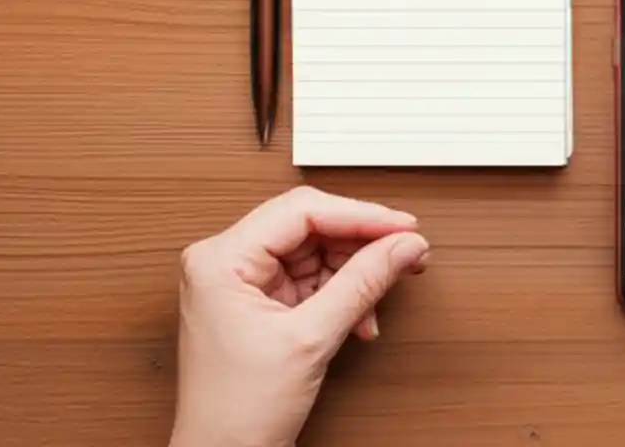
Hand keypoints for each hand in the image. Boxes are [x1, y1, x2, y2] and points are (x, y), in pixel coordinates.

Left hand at [170, 186, 428, 446]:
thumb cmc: (237, 411)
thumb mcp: (310, 339)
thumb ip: (362, 283)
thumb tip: (402, 246)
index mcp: (220, 259)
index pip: (301, 212)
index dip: (359, 216)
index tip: (401, 227)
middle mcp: (225, 262)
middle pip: (311, 228)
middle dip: (361, 244)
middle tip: (404, 253)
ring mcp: (242, 282)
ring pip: (316, 253)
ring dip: (355, 274)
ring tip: (383, 292)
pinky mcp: (259, 302)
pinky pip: (312, 280)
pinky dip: (342, 294)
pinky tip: (361, 316)